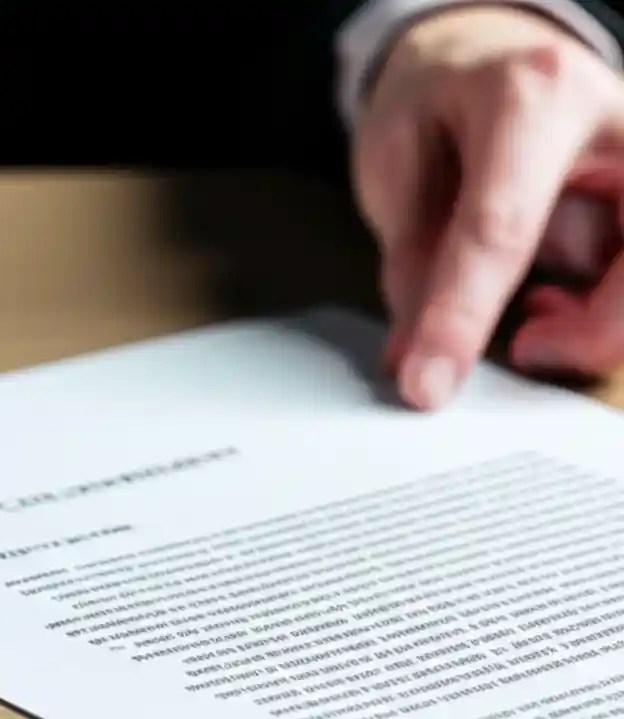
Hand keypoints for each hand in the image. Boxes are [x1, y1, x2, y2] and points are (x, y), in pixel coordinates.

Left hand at [352, 5, 623, 407]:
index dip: (461, 318)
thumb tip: (413, 358)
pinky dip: (606, 310)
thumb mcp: (398, 161)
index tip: (426, 384)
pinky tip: (558, 299)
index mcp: (531, 97)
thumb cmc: (439, 100)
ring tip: (536, 318)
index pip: (501, 227)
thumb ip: (412, 259)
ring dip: (603, 322)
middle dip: (594, 331)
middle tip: (526, 351)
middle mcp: (616, 119)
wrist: (488, 53)